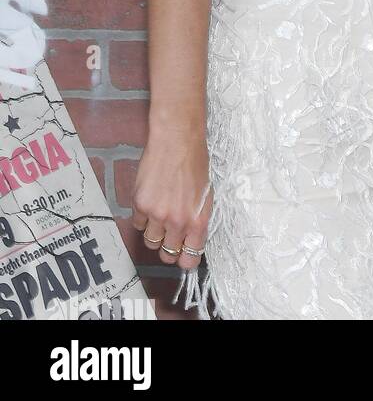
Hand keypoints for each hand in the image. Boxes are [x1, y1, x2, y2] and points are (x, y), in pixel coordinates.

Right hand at [132, 134, 211, 275]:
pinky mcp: (140, 204)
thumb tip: (191, 239)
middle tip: (169, 236)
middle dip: (168, 248)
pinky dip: (143, 218)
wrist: (177, 140)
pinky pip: (138, 224)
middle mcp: (177, 221)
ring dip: (155, 233)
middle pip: (168, 254)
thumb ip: (197, 219)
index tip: (183, 256)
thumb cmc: (195, 162)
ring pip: (151, 242)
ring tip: (160, 215)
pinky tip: (151, 201)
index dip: (186, 260)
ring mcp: (157, 214)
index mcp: (198, 220)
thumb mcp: (205, 194)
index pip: (190, 258)